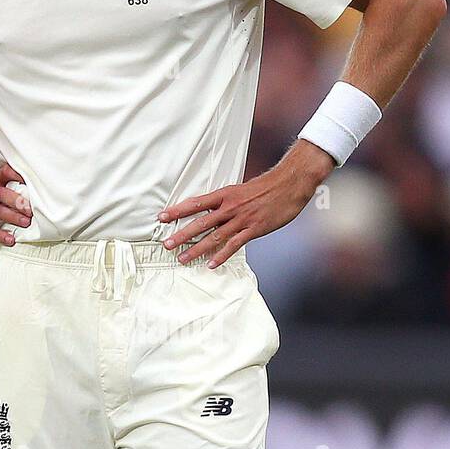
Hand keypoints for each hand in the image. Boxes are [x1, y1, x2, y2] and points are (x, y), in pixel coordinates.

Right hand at [0, 163, 31, 246]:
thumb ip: (14, 185)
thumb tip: (43, 191)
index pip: (5, 172)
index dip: (17, 174)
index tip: (30, 179)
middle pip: (2, 194)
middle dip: (17, 201)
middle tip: (30, 209)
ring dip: (12, 217)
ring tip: (26, 223)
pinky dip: (0, 235)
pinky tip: (11, 240)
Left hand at [158, 141, 333, 266]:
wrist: (288, 184)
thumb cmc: (264, 187)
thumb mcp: (239, 190)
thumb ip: (224, 201)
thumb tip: (209, 210)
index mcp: (224, 195)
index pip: (195, 203)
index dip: (177, 210)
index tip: (161, 217)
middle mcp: (229, 207)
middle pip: (200, 222)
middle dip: (182, 235)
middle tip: (166, 244)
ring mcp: (241, 219)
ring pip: (214, 237)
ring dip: (197, 249)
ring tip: (182, 259)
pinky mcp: (254, 229)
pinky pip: (234, 245)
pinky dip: (222, 255)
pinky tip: (211, 264)